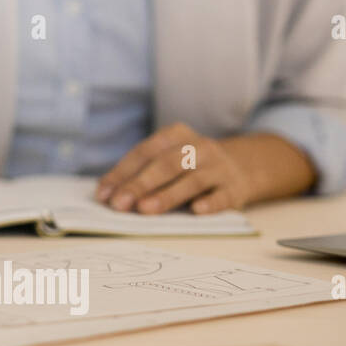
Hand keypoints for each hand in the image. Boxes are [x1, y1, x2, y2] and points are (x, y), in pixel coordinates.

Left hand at [93, 123, 315, 214]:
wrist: (241, 168)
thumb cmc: (190, 167)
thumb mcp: (167, 160)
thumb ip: (139, 173)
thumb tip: (106, 195)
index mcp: (176, 135)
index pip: (145, 152)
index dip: (122, 173)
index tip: (104, 194)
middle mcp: (199, 147)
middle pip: (166, 164)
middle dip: (140, 184)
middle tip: (119, 204)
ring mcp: (220, 167)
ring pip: (192, 179)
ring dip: (167, 195)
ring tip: (145, 209)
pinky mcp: (236, 188)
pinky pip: (223, 195)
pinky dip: (210, 203)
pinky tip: (196, 211)